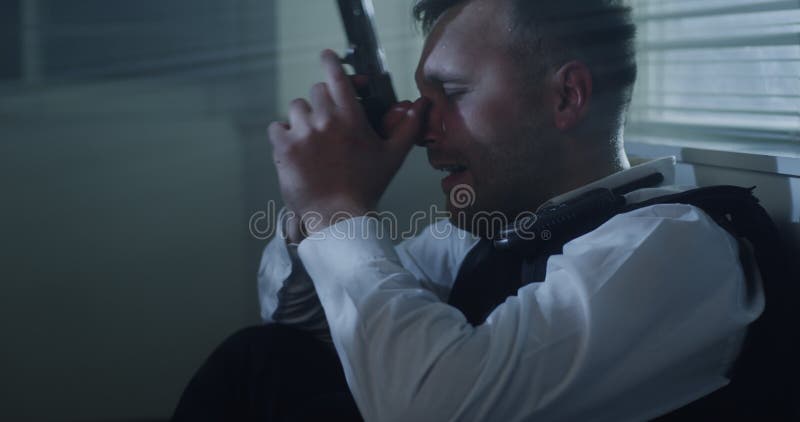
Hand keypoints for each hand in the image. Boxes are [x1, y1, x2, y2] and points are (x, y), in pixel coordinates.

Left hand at [269, 49, 428, 234]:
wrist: (338, 217)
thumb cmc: (366, 188)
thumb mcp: (392, 156)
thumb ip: (408, 127)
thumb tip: (422, 105)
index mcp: (350, 118)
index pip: (336, 76)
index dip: (330, 61)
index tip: (327, 56)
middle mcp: (325, 120)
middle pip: (316, 92)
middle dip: (323, 102)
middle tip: (329, 122)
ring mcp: (302, 133)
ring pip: (296, 108)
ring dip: (303, 119)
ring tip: (312, 139)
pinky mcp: (284, 149)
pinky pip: (276, 127)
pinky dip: (283, 135)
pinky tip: (295, 149)